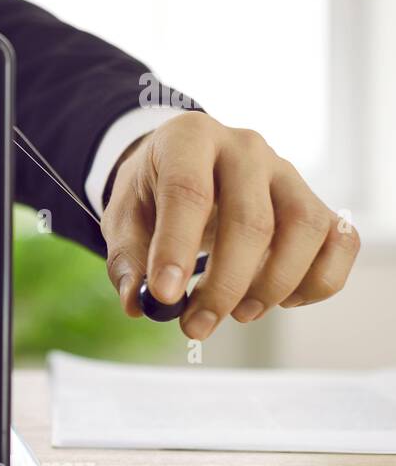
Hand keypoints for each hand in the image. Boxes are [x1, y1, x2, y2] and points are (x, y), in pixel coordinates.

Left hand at [101, 113, 359, 340]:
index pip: (188, 192)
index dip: (177, 247)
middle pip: (250, 219)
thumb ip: (127, 260)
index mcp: (189, 139)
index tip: (164, 295)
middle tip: (196, 326)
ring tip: (237, 313)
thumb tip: (138, 303)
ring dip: (273, 284)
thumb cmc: (153, 194)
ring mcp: (287, 172)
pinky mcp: (316, 202)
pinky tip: (282, 300)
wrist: (185, 168)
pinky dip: (319, 281)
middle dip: (224, 285)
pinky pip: (340, 242)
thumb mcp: (124, 217)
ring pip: (304, 229)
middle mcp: (245, 148)